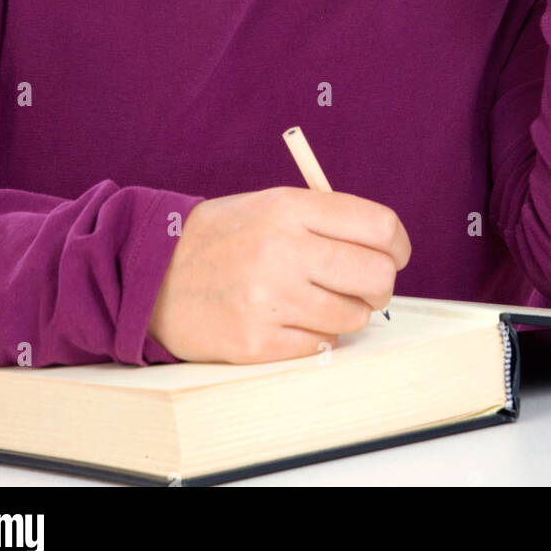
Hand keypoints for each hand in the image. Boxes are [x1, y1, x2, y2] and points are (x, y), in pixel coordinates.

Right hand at [147, 186, 411, 363]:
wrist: (152, 272)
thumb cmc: (224, 237)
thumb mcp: (270, 205)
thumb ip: (325, 218)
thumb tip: (386, 247)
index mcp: (290, 207)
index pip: (379, 226)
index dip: (397, 245)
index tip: (394, 254)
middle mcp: (282, 250)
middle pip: (376, 275)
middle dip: (379, 284)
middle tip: (364, 286)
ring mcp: (269, 298)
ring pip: (353, 316)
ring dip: (346, 313)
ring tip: (319, 301)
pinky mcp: (256, 342)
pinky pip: (320, 346)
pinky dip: (316, 337)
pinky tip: (292, 320)